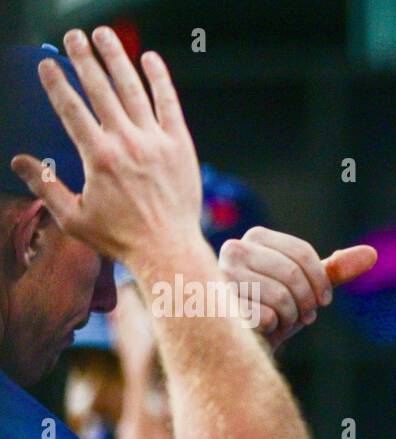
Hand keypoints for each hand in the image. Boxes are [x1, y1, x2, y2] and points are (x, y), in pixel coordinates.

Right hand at [9, 28, 206, 270]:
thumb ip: (45, 186)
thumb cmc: (121, 238)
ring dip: (117, 58)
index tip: (49, 65)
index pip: (71, 108)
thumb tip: (20, 163)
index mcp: (98, 157)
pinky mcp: (181, 146)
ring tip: (104, 36)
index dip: (57, 83)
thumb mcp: (73, 217)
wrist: (168, 250)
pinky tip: (150, 59)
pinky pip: (169, 105)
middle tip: (74, 37)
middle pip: (101, 89)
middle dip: (84, 59)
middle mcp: (127, 143)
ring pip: (133, 90)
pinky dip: (159, 80)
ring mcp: (156, 142)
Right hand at [218, 227, 376, 348]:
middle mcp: (233, 249)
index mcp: (257, 238)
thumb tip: (371, 253)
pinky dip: (272, 328)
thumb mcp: (308, 288)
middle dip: (306, 302)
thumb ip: (335, 271)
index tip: (323, 301)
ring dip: (290, 317)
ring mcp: (221, 276)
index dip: (321, 282)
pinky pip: (265, 317)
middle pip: (293, 274)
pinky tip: (262, 328)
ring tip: (281, 320)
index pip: (304, 254)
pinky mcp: (217, 303)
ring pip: (280, 297)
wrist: (246, 343)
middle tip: (303, 315)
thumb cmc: (276, 310)